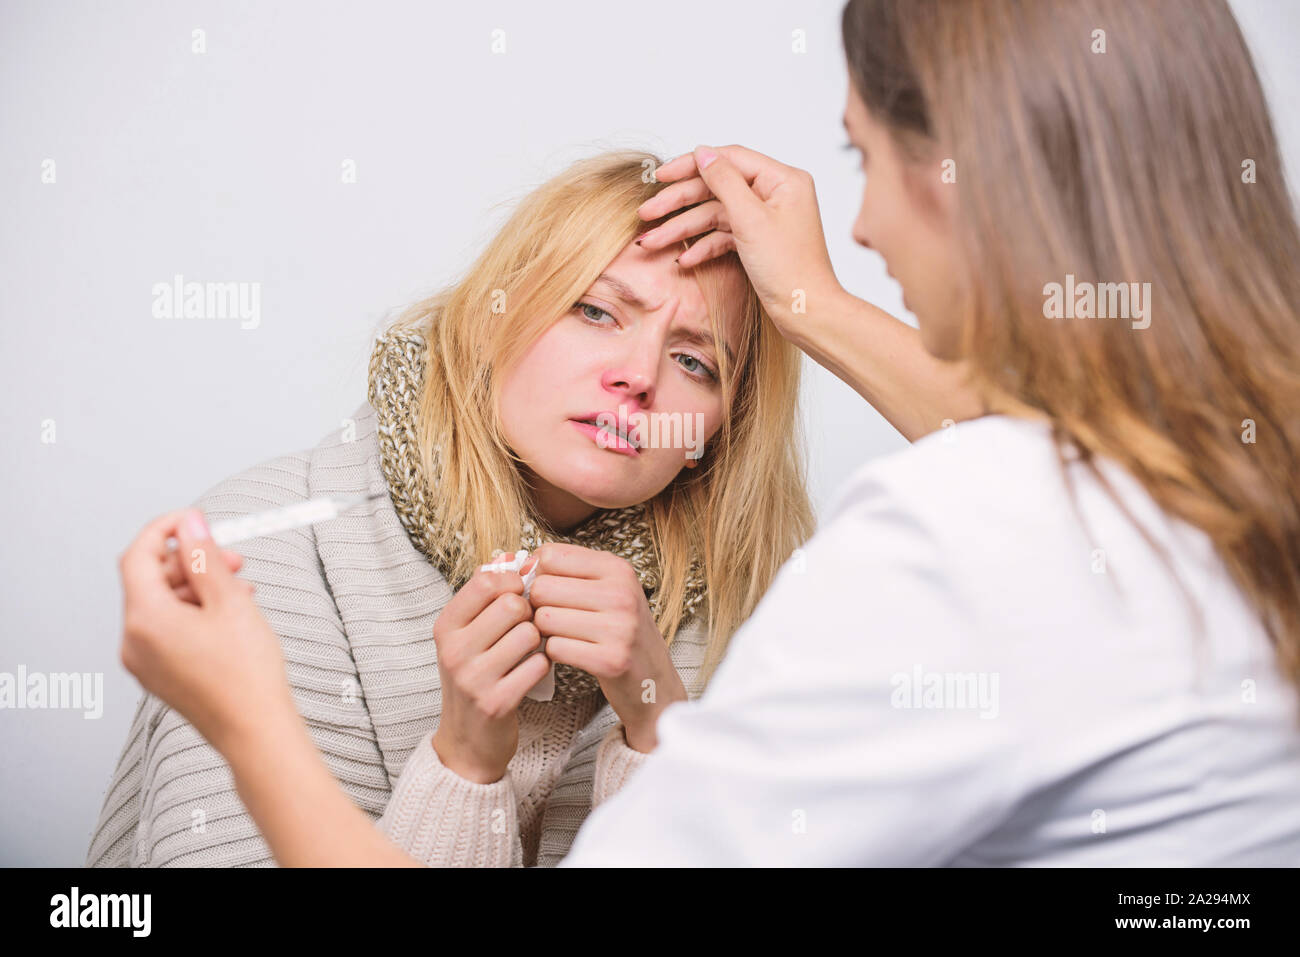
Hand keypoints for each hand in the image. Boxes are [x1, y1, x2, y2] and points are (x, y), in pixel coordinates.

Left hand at [119, 508, 297, 755]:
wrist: (255, 731)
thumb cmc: (246, 674)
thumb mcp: (230, 601)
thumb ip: (204, 557)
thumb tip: (189, 524)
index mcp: (145, 619)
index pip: (138, 556)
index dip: (165, 529)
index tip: (193, 520)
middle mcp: (133, 640)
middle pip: (151, 580)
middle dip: (191, 562)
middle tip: (232, 558)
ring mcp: (143, 661)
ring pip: (162, 605)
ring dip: (198, 588)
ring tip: (241, 591)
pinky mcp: (159, 674)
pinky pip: (167, 629)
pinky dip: (194, 614)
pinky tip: (229, 616)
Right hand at [431, 553, 550, 783]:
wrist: (468, 741)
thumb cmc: (475, 676)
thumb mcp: (468, 634)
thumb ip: (486, 595)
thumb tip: (510, 553)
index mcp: (446, 625)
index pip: (487, 580)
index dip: (514, 582)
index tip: (519, 595)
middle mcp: (453, 649)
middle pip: (512, 604)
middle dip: (529, 612)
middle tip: (527, 627)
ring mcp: (472, 678)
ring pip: (529, 633)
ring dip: (538, 641)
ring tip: (530, 652)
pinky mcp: (495, 702)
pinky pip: (537, 666)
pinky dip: (542, 666)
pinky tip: (533, 673)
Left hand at [525, 543, 687, 751]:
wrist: (653, 680)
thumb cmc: (618, 629)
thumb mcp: (606, 589)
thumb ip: (565, 571)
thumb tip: (509, 561)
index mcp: (617, 568)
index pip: (550, 555)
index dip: (537, 574)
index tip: (545, 591)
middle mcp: (621, 593)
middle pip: (542, 587)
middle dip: (537, 606)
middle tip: (551, 619)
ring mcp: (619, 627)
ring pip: (544, 619)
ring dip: (544, 632)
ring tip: (560, 636)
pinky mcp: (611, 660)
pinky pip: (555, 649)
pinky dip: (553, 654)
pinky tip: (568, 653)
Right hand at [636, 144, 849, 347]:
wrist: (807, 312)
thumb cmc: (790, 269)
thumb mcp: (751, 220)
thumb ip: (724, 182)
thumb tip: (703, 152)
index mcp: (783, 180)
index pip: (729, 159)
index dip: (691, 165)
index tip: (661, 176)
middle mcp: (776, 194)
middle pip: (717, 188)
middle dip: (679, 202)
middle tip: (647, 213)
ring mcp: (766, 218)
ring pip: (715, 214)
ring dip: (683, 229)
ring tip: (652, 242)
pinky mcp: (758, 241)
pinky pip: (724, 235)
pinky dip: (704, 246)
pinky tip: (684, 259)